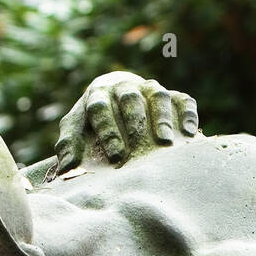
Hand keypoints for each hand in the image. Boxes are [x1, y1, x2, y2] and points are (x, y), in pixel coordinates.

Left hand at [53, 73, 199, 174]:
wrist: (116, 96)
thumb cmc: (94, 120)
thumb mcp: (77, 129)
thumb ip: (69, 145)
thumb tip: (65, 168)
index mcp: (99, 93)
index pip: (100, 107)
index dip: (107, 130)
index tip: (114, 155)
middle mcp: (125, 87)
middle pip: (130, 98)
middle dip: (135, 122)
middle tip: (139, 144)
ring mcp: (150, 88)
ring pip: (158, 96)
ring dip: (163, 118)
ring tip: (165, 142)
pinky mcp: (172, 95)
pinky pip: (183, 100)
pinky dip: (188, 114)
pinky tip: (190, 133)